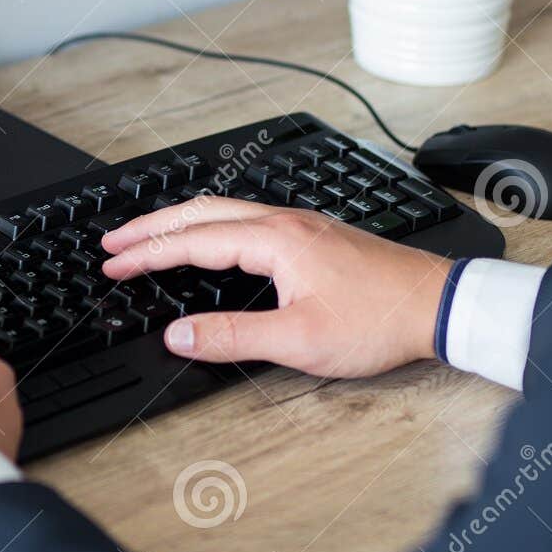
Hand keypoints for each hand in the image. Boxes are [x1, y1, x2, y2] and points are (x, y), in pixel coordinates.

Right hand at [100, 195, 451, 378]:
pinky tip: (210, 240)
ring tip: (148, 236)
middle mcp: (283, 221)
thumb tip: (179, 335)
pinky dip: (210, 225)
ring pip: (224, 210)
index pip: (192, 241)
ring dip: (180, 222)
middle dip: (151, 226)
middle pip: (200, 211)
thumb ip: (232, 337)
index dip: (147, 253)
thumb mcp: (299, 341)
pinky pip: (245, 218)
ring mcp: (300, 224)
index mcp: (274, 239)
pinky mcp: (314, 236)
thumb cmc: (378, 321)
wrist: (439, 305)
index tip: (112, 264)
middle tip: (112, 240)